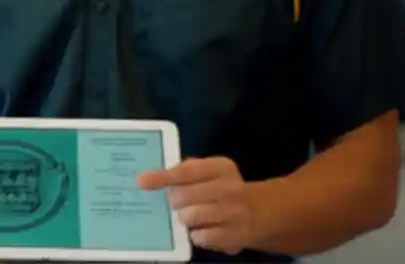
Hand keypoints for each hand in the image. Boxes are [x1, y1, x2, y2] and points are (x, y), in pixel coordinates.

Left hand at [138, 156, 255, 254]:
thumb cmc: (224, 189)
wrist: (261, 212)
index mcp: (221, 167)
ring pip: (190, 217)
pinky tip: (204, 228)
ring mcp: (234, 214)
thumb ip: (186, 169)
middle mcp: (231, 188)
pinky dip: (196, 234)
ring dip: (185, 218)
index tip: (142, 181)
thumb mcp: (211, 171)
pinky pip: (200, 237)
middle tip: (178, 203)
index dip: (162, 177)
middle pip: (184, 196)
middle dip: (174, 201)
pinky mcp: (234, 236)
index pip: (187, 171)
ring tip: (192, 215)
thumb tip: (151, 177)